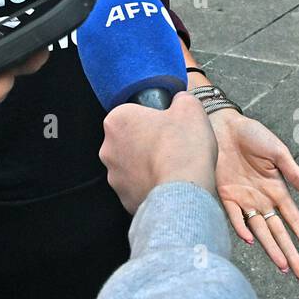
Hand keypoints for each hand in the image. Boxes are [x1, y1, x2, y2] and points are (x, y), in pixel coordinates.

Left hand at [99, 92, 216, 213]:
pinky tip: (167, 184)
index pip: (130, 113)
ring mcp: (114, 177)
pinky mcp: (124, 199)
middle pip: (128, 140)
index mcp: (117, 120)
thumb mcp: (189, 107)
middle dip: (145, 142)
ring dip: (146, 166)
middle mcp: (108, 149)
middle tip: (170, 145)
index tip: (165, 125)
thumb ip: (180, 98)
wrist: (184, 191)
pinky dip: (149, 186)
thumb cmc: (182, 147)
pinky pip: (137, 188)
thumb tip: (179, 101)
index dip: (150, 118)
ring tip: (170, 167)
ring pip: (131, 166)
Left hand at [209, 110, 298, 281]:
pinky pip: (235, 217)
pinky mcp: (225, 195)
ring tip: (284, 268)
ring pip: (260, 231)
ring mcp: (244, 199)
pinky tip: (252, 241)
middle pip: (279, 232)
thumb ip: (296, 175)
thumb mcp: (278, 152)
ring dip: (271, 249)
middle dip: (291, 253)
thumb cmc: (252, 134)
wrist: (221, 124)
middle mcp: (261, 199)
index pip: (294, 220)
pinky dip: (243, 229)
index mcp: (277, 188)